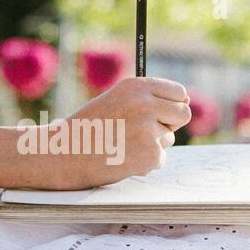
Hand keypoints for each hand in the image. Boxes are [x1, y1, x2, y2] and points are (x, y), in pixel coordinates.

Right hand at [53, 76, 191, 188]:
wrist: (64, 154)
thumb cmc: (88, 128)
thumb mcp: (116, 100)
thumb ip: (146, 99)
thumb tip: (184, 102)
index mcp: (137, 86)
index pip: (178, 92)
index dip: (172, 105)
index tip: (163, 113)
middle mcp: (145, 104)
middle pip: (183, 114)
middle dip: (170, 124)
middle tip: (145, 133)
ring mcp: (149, 129)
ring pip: (169, 138)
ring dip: (151, 145)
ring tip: (122, 145)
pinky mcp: (150, 154)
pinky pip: (160, 159)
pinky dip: (145, 163)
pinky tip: (122, 159)